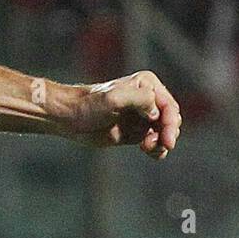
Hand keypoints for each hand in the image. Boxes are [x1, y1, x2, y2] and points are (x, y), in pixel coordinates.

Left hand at [67, 70, 181, 158]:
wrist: (68, 118)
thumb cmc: (88, 104)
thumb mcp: (114, 98)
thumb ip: (139, 99)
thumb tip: (157, 112)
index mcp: (146, 84)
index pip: (169, 106)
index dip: (170, 123)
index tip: (166, 140)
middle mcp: (147, 99)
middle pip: (171, 120)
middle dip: (167, 134)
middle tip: (153, 144)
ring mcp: (142, 116)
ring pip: (165, 132)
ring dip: (161, 143)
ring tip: (146, 147)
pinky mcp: (135, 131)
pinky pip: (155, 141)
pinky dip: (157, 149)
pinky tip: (152, 153)